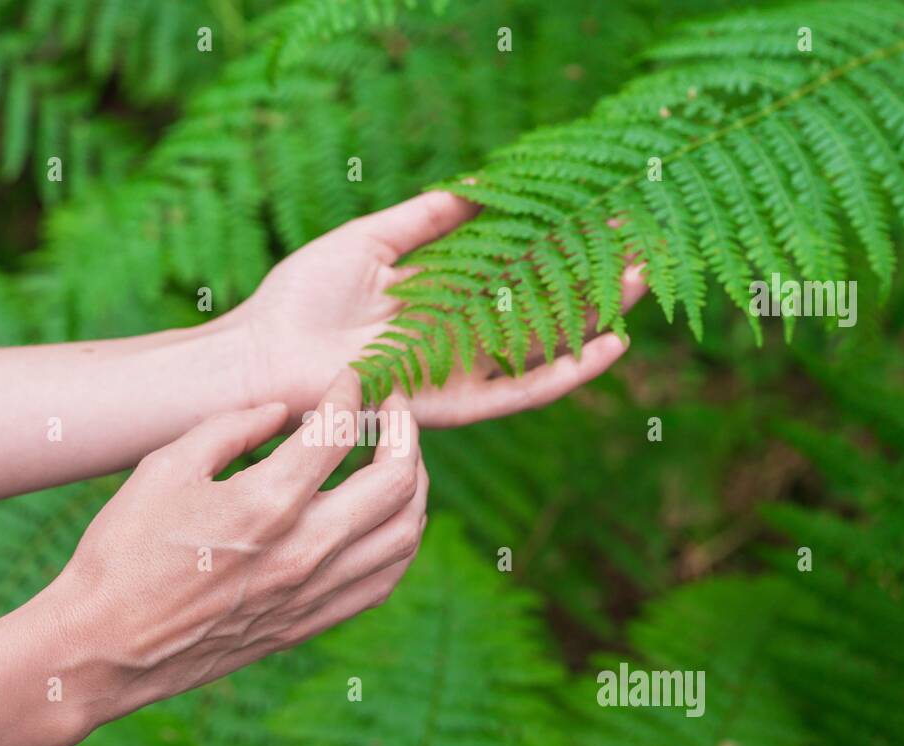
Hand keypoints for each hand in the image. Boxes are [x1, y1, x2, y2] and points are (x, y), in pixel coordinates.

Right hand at [46, 370, 426, 727]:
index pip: (339, 431)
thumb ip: (230, 428)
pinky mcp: (310, 622)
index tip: (349, 378)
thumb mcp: (165, 468)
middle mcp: (304, 550)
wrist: (106, 647)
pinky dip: (400, 540)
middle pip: (396, 482)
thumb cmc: (124, 551)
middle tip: (395, 409)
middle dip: (406, 431)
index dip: (351, 392)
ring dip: (415, 486)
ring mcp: (313, 593)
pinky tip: (388, 519)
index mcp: (265, 504)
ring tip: (401, 459)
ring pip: (404, 534)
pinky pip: (384, 579)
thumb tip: (281, 410)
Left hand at [233, 191, 646, 427]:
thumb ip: (429, 219)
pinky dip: (566, 373)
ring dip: (594, 316)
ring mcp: (460, 371)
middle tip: (640, 246)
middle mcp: (460, 334)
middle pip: (541, 306)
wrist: (263, 355)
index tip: (600, 212)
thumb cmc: (303, 296)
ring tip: (639, 282)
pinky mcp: (452, 403)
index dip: (558, 243)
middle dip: (590, 277)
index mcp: (443, 295)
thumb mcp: (372, 240)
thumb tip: (482, 184)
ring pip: (543, 345)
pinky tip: (610, 345)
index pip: (515, 267)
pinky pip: (520, 390)